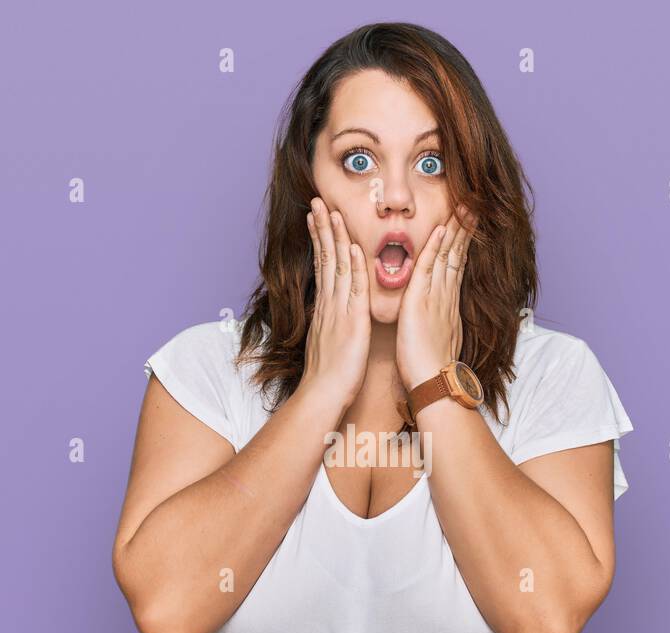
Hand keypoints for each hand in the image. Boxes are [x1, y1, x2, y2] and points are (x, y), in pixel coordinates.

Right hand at [298, 197, 370, 412]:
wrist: (322, 396)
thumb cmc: (328, 377)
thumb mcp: (328, 343)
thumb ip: (331, 325)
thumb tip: (331, 317)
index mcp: (326, 308)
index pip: (322, 266)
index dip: (320, 240)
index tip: (317, 218)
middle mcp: (329, 304)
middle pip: (325, 258)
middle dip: (321, 228)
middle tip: (316, 201)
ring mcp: (338, 311)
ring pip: (336, 267)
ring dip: (334, 237)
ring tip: (329, 210)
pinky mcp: (351, 322)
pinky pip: (353, 290)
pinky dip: (353, 266)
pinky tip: (352, 246)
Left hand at [395, 203, 478, 392]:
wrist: (434, 384)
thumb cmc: (431, 369)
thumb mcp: (440, 340)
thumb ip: (440, 324)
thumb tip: (439, 320)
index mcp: (448, 304)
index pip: (456, 265)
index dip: (461, 244)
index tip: (467, 224)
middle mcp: (445, 297)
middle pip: (457, 255)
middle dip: (465, 229)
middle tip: (472, 205)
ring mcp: (436, 298)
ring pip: (447, 256)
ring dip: (454, 230)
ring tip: (463, 207)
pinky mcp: (420, 303)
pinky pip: (428, 269)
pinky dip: (435, 248)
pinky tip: (441, 229)